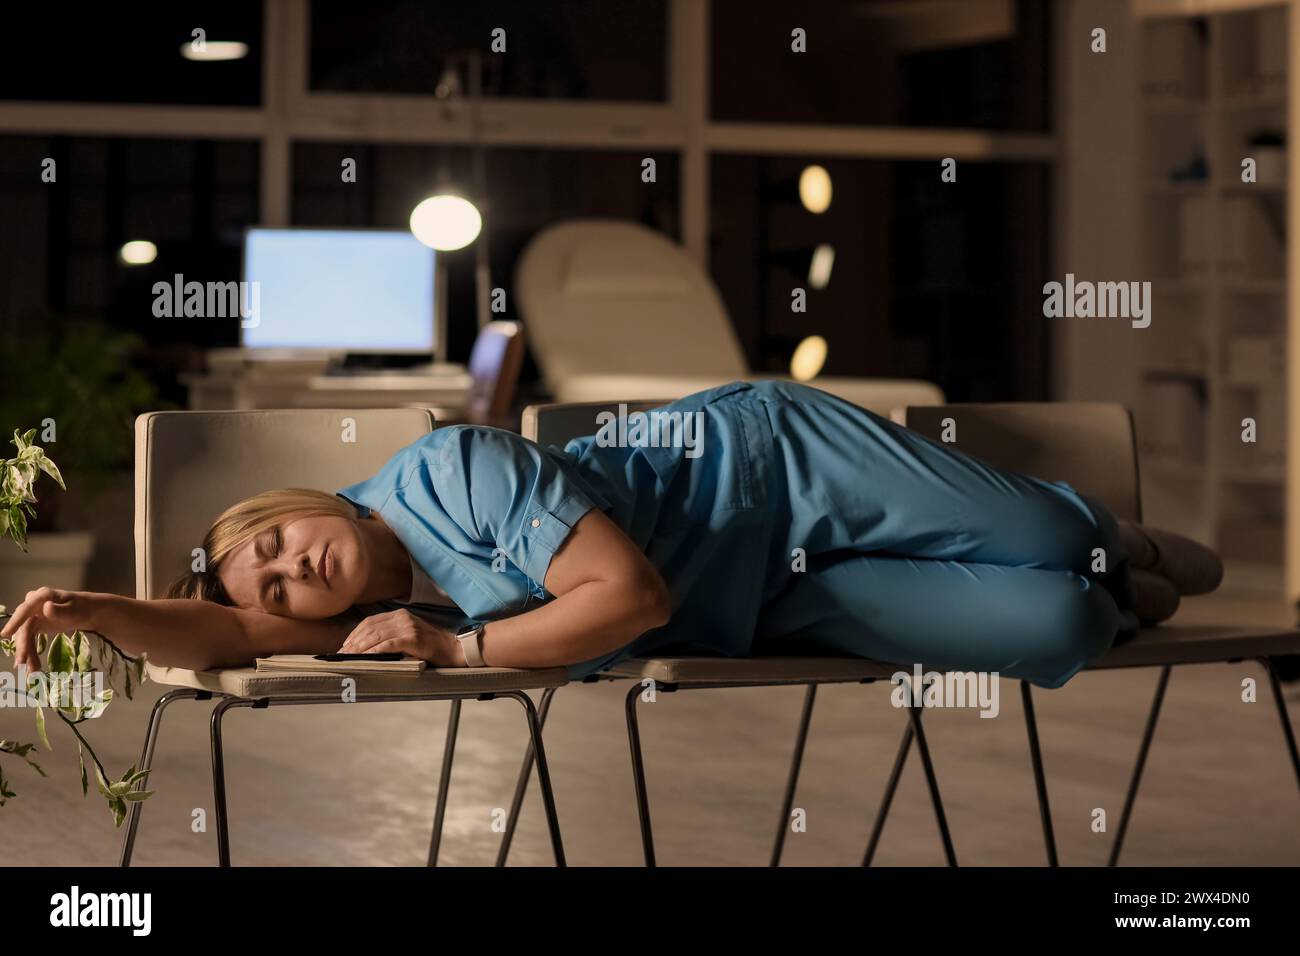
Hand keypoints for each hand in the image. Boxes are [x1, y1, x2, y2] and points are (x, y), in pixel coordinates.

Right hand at [0, 587, 102, 673]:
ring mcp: (32, 616)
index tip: (5, 634)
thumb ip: (60, 611)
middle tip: (22, 663)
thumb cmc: (82, 608)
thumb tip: (46, 608)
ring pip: (25, 637)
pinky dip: (31, 654)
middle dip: (23, 646)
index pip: (26, 609)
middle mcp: (33, 605)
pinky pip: (30, 641)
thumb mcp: (74, 610)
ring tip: (32, 672)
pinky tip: (33, 667)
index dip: (15, 621)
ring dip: (27, 654)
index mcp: (42, 596)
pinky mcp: (34, 626)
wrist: (88, 612)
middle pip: (24, 626)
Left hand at [337, 609, 460, 665]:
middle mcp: (402, 618)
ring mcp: (408, 627)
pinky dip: (374, 651)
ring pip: (376, 636)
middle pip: (370, 628)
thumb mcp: (409, 635)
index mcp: (400, 615)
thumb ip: (392, 636)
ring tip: (349, 657)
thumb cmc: (431, 646)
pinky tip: (366, 657)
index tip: (345, 645)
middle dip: (353, 642)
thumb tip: (368, 647)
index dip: (355, 633)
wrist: (453, 648)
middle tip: (342, 654)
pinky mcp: (412, 639)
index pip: (370, 622)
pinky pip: (388, 645)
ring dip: (360, 648)